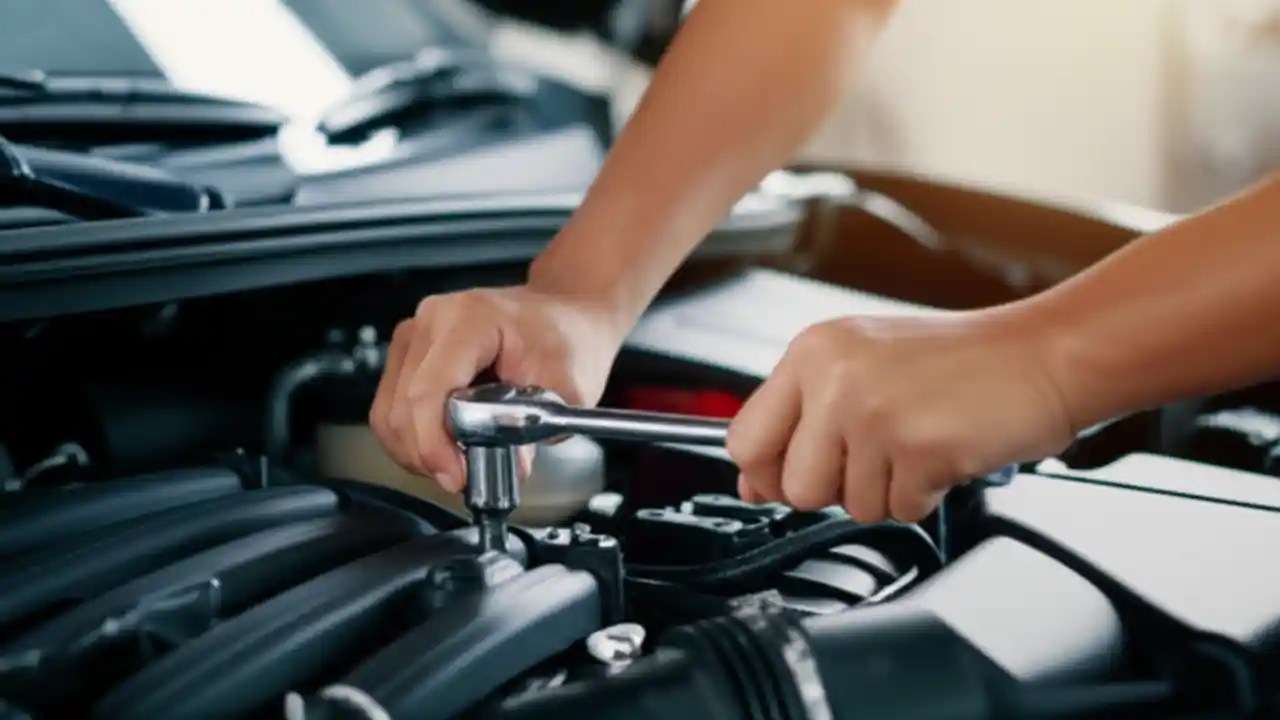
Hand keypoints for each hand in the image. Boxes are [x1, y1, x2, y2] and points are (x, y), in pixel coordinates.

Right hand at [369, 285, 627, 490]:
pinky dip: (414, 438)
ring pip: (388, 414)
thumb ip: (535, 428)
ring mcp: (414, 336)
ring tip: (458, 464)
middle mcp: (431, 322)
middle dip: (430, 454)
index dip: (434, 443)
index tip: (457, 477)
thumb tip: (506, 464)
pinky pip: (391, 409)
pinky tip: (445, 448)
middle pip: (402, 407)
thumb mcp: (569, 386)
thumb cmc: (567, 340)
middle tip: (467, 477)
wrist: (564, 313)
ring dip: (418, 451)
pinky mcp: (408, 355)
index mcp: (469, 318)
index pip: (429, 390)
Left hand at [726, 311, 1076, 523]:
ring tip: (918, 444)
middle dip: (836, 489)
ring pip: (850, 505)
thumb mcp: (862, 368)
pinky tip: (944, 453)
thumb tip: (752, 486)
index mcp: (812, 352)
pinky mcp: (918, 448)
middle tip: (878, 455)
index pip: (745, 439)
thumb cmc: (960, 362)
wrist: (1044, 354)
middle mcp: (835, 378)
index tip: (792, 476)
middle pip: (795, 487)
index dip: (769, 473)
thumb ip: (801, 421)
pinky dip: (926, 494)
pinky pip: (900, 509)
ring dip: (888, 490)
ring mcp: (874, 413)